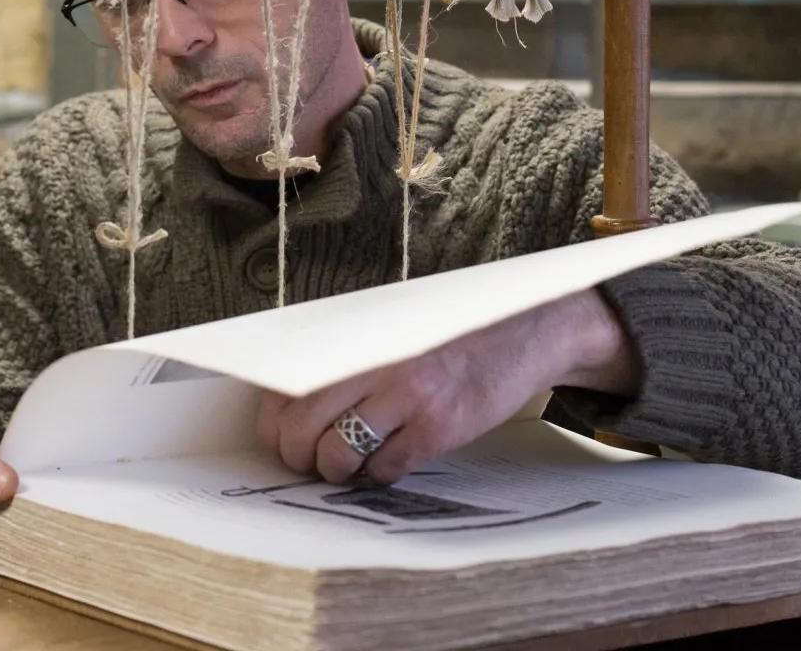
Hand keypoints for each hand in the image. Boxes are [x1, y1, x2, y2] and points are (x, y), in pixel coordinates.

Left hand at [256, 289, 638, 485]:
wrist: (526, 329)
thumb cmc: (451, 330)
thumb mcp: (392, 324)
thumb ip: (348, 353)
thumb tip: (290, 395)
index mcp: (358, 335)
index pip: (286, 386)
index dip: (273, 422)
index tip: (278, 435)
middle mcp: (375, 363)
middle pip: (300, 427)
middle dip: (296, 455)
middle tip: (309, 459)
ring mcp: (408, 397)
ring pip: (336, 455)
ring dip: (334, 471)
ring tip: (347, 465)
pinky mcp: (439, 428)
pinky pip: (385, 470)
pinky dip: (378, 476)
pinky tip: (389, 461)